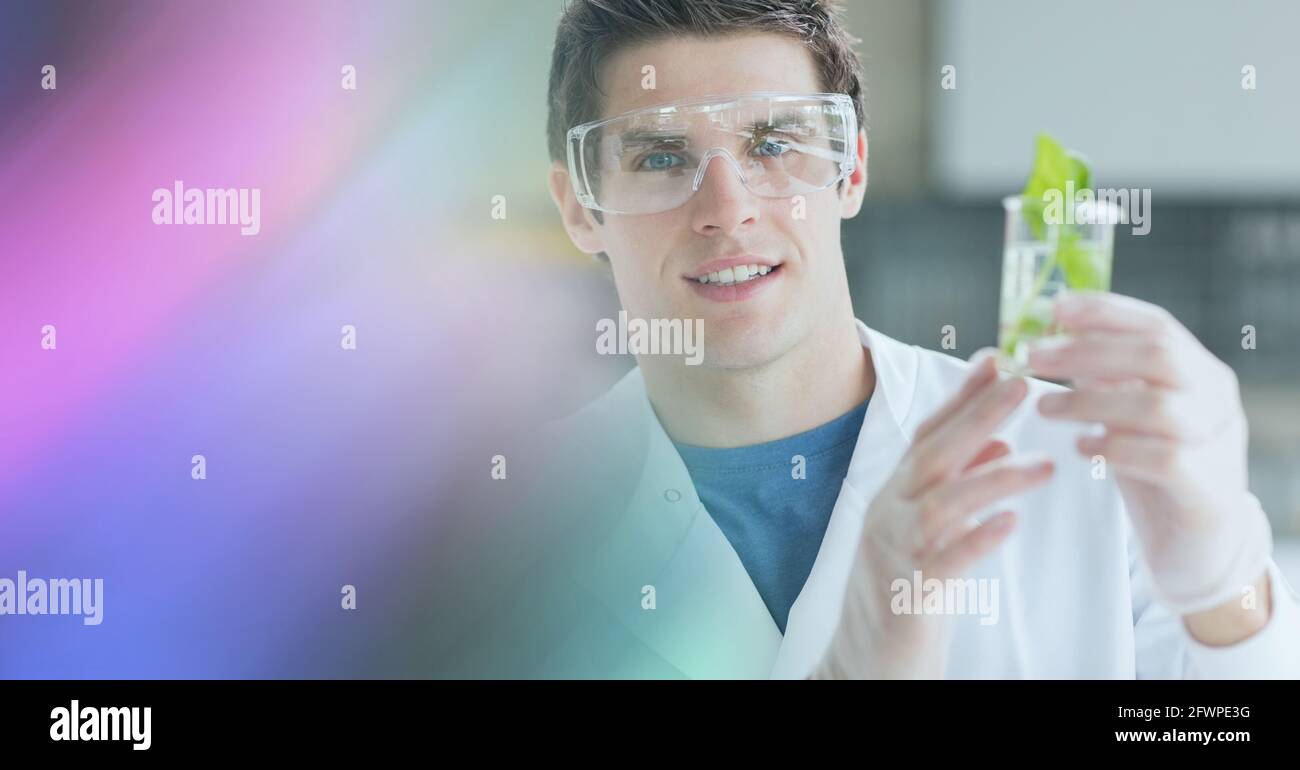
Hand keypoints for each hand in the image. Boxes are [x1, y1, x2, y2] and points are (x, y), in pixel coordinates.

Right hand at [813, 351, 1054, 678]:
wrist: (864, 663)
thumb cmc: (901, 593)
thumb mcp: (925, 533)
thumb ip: (957, 488)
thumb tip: (998, 446)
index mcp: (893, 496)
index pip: (927, 435)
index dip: (960, 397)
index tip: (996, 360)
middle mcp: (888, 515)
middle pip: (933, 456)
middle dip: (978, 417)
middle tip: (1022, 384)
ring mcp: (894, 553)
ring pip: (941, 505)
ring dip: (993, 479)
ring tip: (1043, 464)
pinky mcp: (910, 595)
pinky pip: (946, 563)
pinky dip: (976, 540)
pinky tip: (1010, 524)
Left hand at [1029, 291, 1272, 625]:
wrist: (1197, 545)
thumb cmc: (1154, 469)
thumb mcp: (1129, 414)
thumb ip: (1103, 377)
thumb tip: (1049, 337)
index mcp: (1200, 372)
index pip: (1158, 325)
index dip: (1107, 311)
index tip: (1055, 307)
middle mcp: (1217, 400)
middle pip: (1157, 355)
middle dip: (1087, 351)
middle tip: (1032, 358)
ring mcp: (1218, 443)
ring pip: (1156, 406)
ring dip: (1089, 402)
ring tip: (1045, 409)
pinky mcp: (1207, 489)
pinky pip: (1162, 458)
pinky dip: (1114, 448)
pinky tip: (1082, 448)